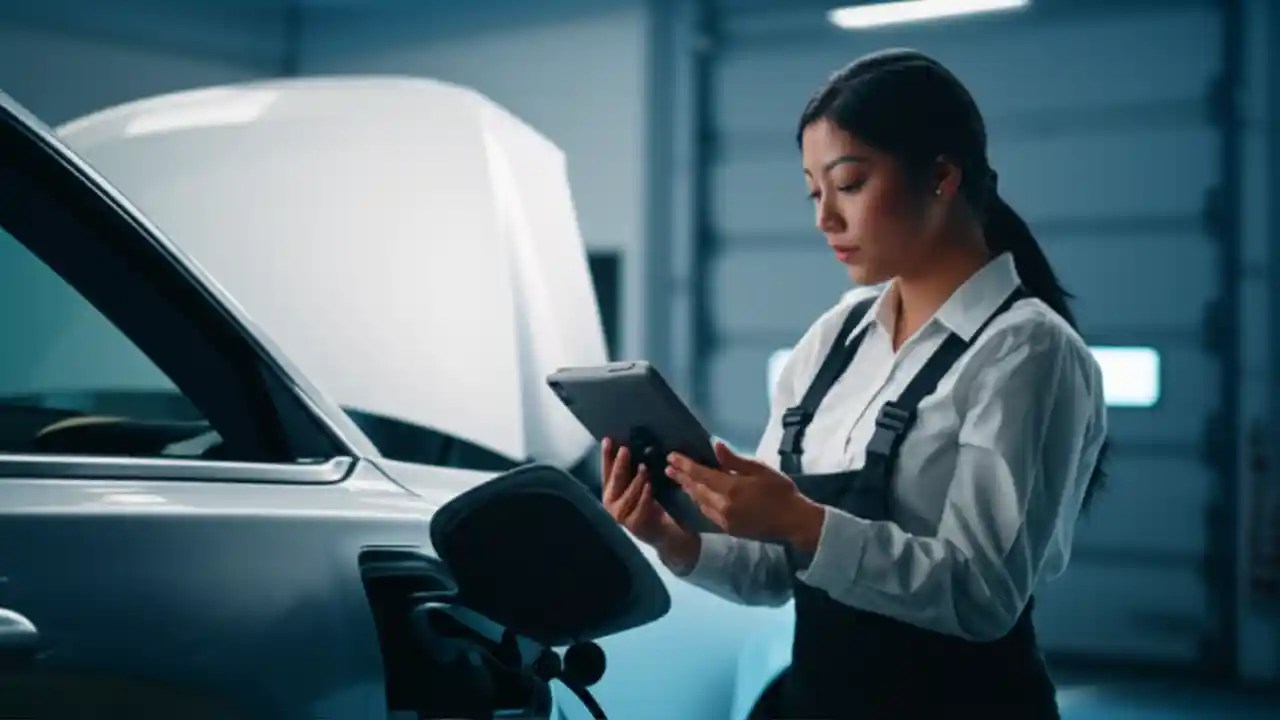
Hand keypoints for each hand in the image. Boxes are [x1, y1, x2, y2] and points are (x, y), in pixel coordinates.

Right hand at [600, 438, 698, 568]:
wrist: (666, 532)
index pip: (606, 471)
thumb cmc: (652, 504)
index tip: (608, 440)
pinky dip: (644, 496)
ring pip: (626, 496)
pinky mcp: (634, 526)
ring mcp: (620, 517)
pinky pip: (639, 508)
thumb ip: (634, 469)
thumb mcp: (641, 484)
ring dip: (635, 481)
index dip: (606, 456)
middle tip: (626, 449)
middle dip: (619, 464)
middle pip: (614, 481)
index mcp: (610, 492)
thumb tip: (635, 444)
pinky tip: (650, 486)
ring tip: (644, 467)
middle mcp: (611, 504)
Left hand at [667, 441, 825, 549]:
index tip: (671, 456)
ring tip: (679, 479)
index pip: (701, 474)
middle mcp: (723, 506)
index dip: (684, 465)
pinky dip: (700, 501)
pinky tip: (697, 495)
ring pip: (699, 502)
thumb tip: (716, 447)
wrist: (794, 522)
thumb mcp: (761, 469)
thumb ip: (735, 461)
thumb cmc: (781, 492)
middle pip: (696, 489)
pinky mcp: (728, 529)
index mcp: (731, 489)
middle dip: (681, 477)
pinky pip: (707, 512)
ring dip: (689, 489)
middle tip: (668, 467)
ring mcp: (724, 520)